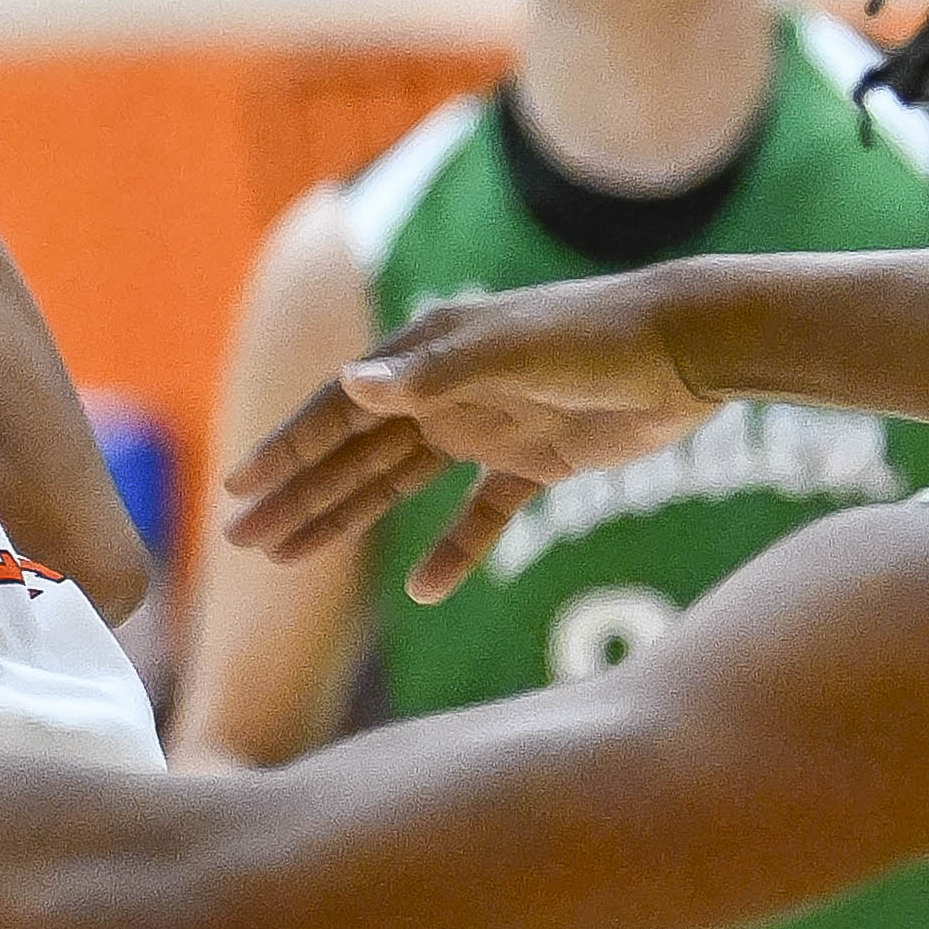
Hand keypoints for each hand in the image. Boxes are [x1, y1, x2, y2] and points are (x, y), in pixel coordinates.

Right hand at [224, 279, 714, 601]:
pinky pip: (480, 516)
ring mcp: (488, 427)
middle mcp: (447, 390)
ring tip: (291, 558)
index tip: (238, 489)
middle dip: (298, 495)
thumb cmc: (598, 338)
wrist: (690, 349)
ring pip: (398, 484)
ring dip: (346, 519)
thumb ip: (434, 373)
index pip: (339, 411)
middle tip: (242, 540)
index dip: (287, 451)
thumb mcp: (512, 352)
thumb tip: (354, 387)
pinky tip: (428, 591)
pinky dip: (454, 551)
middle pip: (354, 454)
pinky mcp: (536, 461)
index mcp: (428, 356)